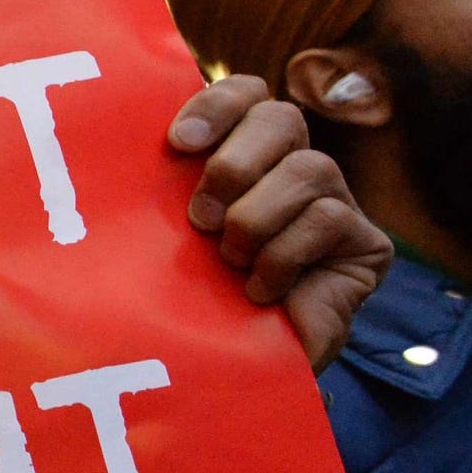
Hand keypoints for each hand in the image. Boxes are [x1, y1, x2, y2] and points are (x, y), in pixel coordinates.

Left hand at [169, 76, 390, 370]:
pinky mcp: (366, 245)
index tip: (178, 143)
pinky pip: (329, 218)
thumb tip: (105, 146)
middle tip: (201, 219)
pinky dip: (284, 255)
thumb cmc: (190, 307)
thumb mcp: (163, 248)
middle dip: (234, 165)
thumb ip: (153, 199)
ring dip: (257, 217)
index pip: (247, 94)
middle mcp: (294, 169)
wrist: (236, 379)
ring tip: (231, 260)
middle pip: (280, 117)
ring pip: (310, 168)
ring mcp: (337, 203)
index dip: (217, 105)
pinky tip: (260, 290)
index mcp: (245, 156)